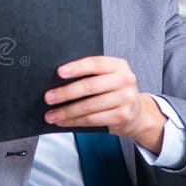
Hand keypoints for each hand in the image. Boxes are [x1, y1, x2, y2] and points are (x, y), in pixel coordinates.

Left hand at [43, 56, 166, 150]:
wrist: (136, 112)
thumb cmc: (113, 91)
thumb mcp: (107, 77)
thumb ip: (89, 74)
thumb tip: (57, 79)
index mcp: (118, 65)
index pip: (95, 63)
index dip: (77, 68)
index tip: (59, 72)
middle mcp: (125, 80)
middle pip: (90, 86)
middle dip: (66, 93)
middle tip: (48, 97)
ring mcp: (125, 99)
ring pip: (89, 106)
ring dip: (66, 111)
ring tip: (51, 115)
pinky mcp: (122, 116)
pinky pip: (93, 119)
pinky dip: (74, 121)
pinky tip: (63, 121)